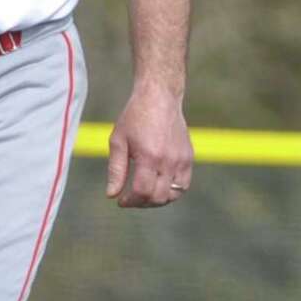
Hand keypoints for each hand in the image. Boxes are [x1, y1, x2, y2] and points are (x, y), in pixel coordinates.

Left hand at [105, 82, 192, 207]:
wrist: (159, 97)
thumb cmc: (135, 117)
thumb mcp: (118, 141)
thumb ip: (116, 170)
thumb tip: (111, 195)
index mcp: (149, 156)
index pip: (142, 192)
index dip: (130, 201)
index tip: (120, 200)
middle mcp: (168, 160)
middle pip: (158, 197)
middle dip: (141, 203)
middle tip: (130, 198)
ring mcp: (181, 159)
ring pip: (174, 195)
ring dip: (157, 200)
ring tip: (144, 194)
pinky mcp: (188, 157)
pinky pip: (183, 184)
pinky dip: (171, 191)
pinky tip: (158, 185)